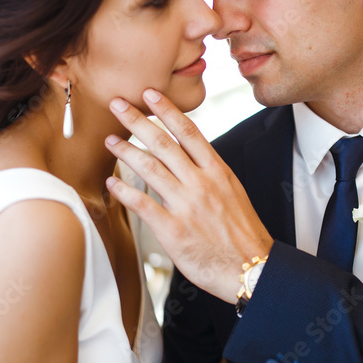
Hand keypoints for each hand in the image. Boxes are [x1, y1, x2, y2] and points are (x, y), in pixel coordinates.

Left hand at [105, 89, 273, 301]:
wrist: (252, 269)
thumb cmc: (242, 235)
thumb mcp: (233, 193)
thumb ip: (210, 174)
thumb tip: (191, 159)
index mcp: (217, 172)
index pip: (189, 132)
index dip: (166, 110)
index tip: (150, 94)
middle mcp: (200, 183)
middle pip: (163, 144)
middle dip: (137, 121)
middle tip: (118, 104)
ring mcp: (186, 205)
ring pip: (150, 168)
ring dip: (126, 151)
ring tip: (110, 141)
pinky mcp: (173, 230)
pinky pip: (143, 204)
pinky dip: (125, 191)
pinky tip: (112, 182)